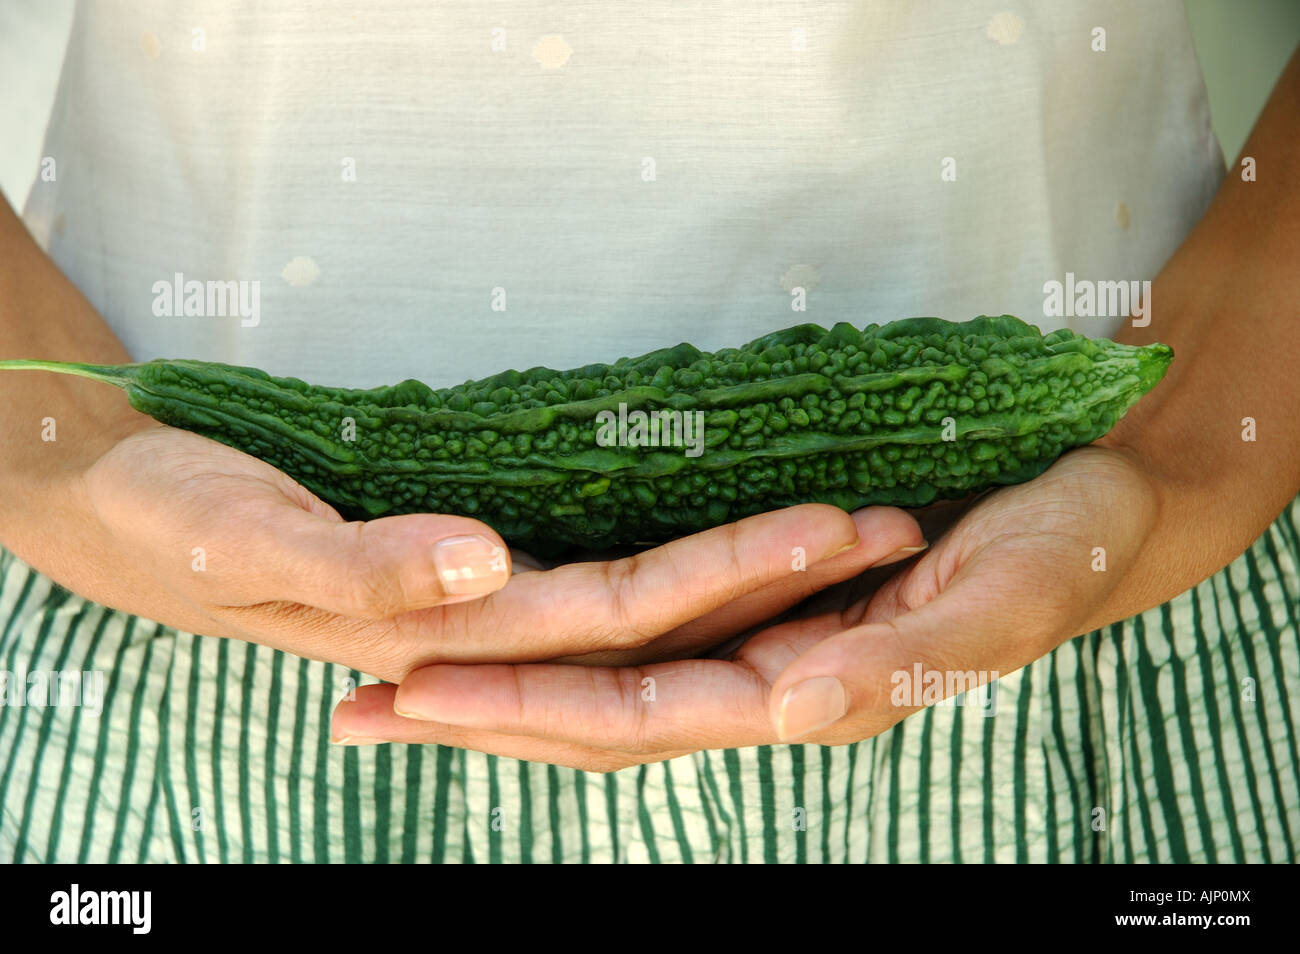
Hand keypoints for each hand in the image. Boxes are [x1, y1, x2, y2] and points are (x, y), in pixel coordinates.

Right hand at [35, 426, 921, 682]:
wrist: (125, 511)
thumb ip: (363, 567)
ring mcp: (498, 610)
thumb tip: (488, 571)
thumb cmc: (166, 519)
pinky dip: (681, 568)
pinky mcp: (486, 573)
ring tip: (857, 526)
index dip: (727, 578)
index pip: (620, 626)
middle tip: (892, 521)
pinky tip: (735, 549)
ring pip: (652, 612)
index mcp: (448, 639)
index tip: (833, 524)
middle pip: (667, 628)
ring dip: (750, 581)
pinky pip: (607, 582)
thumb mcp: (243, 539)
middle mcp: (494, 638)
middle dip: (779, 587)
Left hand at [333, 446, 1158, 768]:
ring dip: (502, 686)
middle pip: (595, 717)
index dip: (527, 707)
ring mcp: (757, 644)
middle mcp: (766, 682)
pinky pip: (647, 631)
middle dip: (479, 714)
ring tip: (391, 678)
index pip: (641, 717)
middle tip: (356, 704)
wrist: (1093, 505)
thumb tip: (789, 711)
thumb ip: (904, 658)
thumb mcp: (1004, 597)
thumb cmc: (1063, 545)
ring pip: (607, 681)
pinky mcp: (761, 599)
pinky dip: (567, 637)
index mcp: (811, 692)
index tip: (415, 691)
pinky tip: (505, 623)